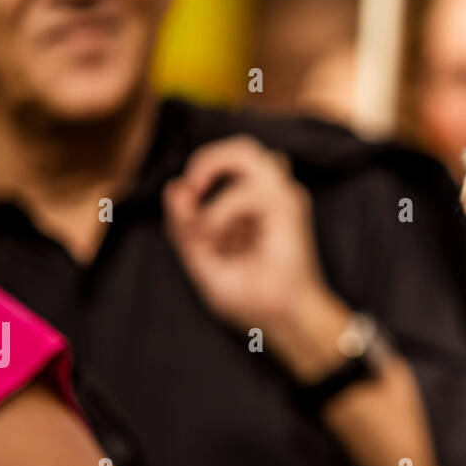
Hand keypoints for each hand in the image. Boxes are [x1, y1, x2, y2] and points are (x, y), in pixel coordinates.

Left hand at [163, 135, 349, 380]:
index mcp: (254, 206)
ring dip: (214, 191)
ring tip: (207, 232)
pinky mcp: (289, 204)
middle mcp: (271, 194)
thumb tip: (175, 186)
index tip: (184, 206)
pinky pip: (245, 191)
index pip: (226, 166)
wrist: (280, 318)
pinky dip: (221, 213)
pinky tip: (220, 241)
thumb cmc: (250, 296)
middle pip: (242, 147)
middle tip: (192, 189)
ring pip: (246, 154)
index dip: (201, 175)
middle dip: (208, 161)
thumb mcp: (203, 259)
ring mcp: (284, 196)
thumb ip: (185, 225)